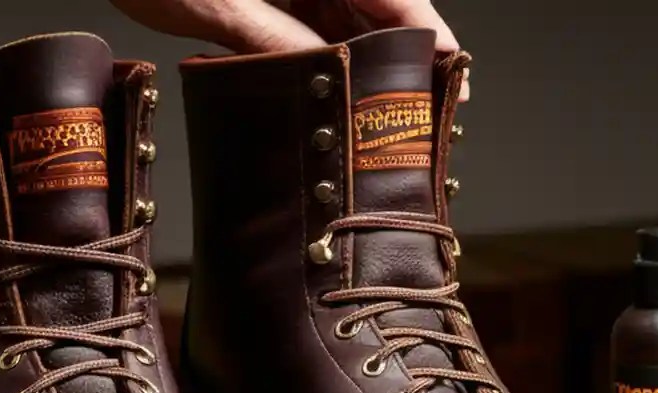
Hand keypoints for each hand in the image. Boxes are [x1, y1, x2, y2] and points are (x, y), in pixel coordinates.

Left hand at [110, 0, 468, 97]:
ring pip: (344, 14)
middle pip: (378, 8)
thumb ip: (275, 40)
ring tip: (354, 108)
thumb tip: (325, 79)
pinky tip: (308, 79)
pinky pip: (308, 11)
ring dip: (348, 56)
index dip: (428, 45)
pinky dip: (311, 43)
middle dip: (389, 58)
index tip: (443, 85)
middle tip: (398, 115)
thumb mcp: (214, 3)